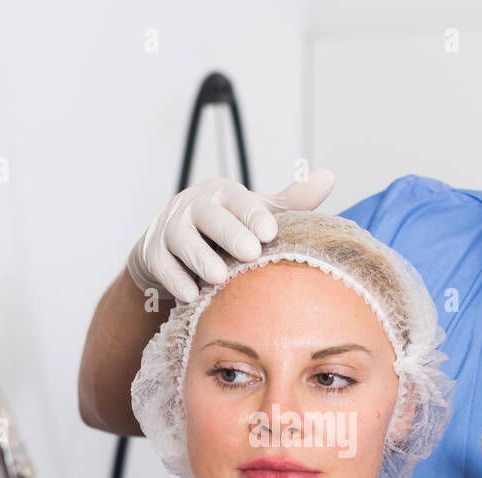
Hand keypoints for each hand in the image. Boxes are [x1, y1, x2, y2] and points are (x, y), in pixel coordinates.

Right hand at [127, 170, 336, 302]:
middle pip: (210, 217)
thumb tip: (329, 177)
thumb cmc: (224, 230)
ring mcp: (169, 228)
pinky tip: (190, 295)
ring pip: (183, 241)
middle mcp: (193, 205)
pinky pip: (163, 266)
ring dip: (201, 259)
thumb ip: (291, 202)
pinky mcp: (152, 254)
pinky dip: (176, 281)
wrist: (171, 248)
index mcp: (222, 193)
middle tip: (250, 253)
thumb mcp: (256, 214)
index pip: (238, 199)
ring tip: (219, 277)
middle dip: (229, 234)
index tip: (270, 232)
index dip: (253, 214)